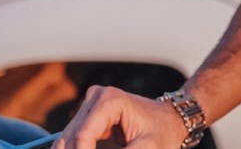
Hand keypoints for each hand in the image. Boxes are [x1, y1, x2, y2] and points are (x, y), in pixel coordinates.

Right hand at [55, 86, 188, 148]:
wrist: (172, 120)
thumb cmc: (164, 132)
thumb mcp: (147, 148)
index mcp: (109, 100)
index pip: (83, 137)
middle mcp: (95, 97)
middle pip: (71, 138)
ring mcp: (90, 105)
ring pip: (68, 140)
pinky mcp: (88, 116)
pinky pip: (72, 140)